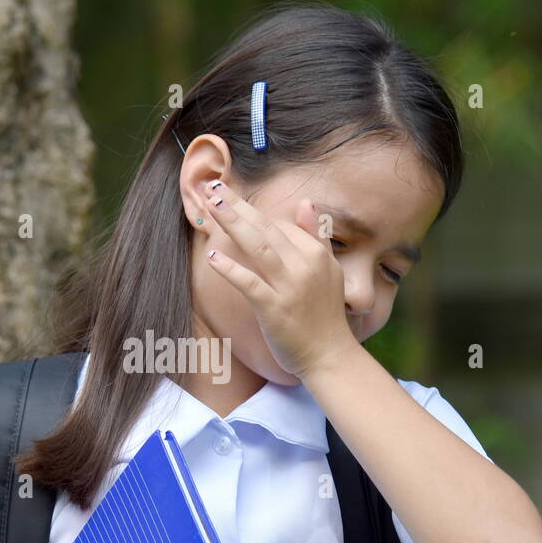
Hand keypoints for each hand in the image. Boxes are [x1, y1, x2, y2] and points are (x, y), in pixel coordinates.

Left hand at [200, 179, 360, 378]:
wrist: (330, 356)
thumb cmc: (325, 316)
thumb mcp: (329, 271)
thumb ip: (317, 236)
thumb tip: (307, 203)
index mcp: (315, 253)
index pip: (279, 225)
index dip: (252, 214)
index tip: (230, 200)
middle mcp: (304, 265)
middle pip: (266, 227)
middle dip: (238, 205)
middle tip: (213, 186)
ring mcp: (290, 287)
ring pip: (257, 246)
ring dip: (233, 222)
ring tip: (211, 205)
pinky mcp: (274, 309)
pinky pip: (250, 284)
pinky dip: (231, 269)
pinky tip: (213, 257)